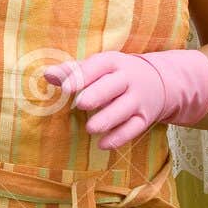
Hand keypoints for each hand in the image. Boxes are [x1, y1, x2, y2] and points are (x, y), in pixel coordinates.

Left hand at [44, 50, 207, 149]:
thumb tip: (48, 74)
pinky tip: (103, 144)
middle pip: (113, 86)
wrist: (159, 82)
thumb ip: (72, 71)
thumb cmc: (114, 74)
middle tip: (81, 104)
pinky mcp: (145, 118)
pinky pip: (134, 129)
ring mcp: (138, 99)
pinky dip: (119, 138)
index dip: (82, 76)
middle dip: (97, 95)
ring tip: (89, 128)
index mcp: (113, 62)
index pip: (97, 66)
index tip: (65, 88)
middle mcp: (128, 79)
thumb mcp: (97, 67)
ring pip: (124, 110)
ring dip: (107, 119)